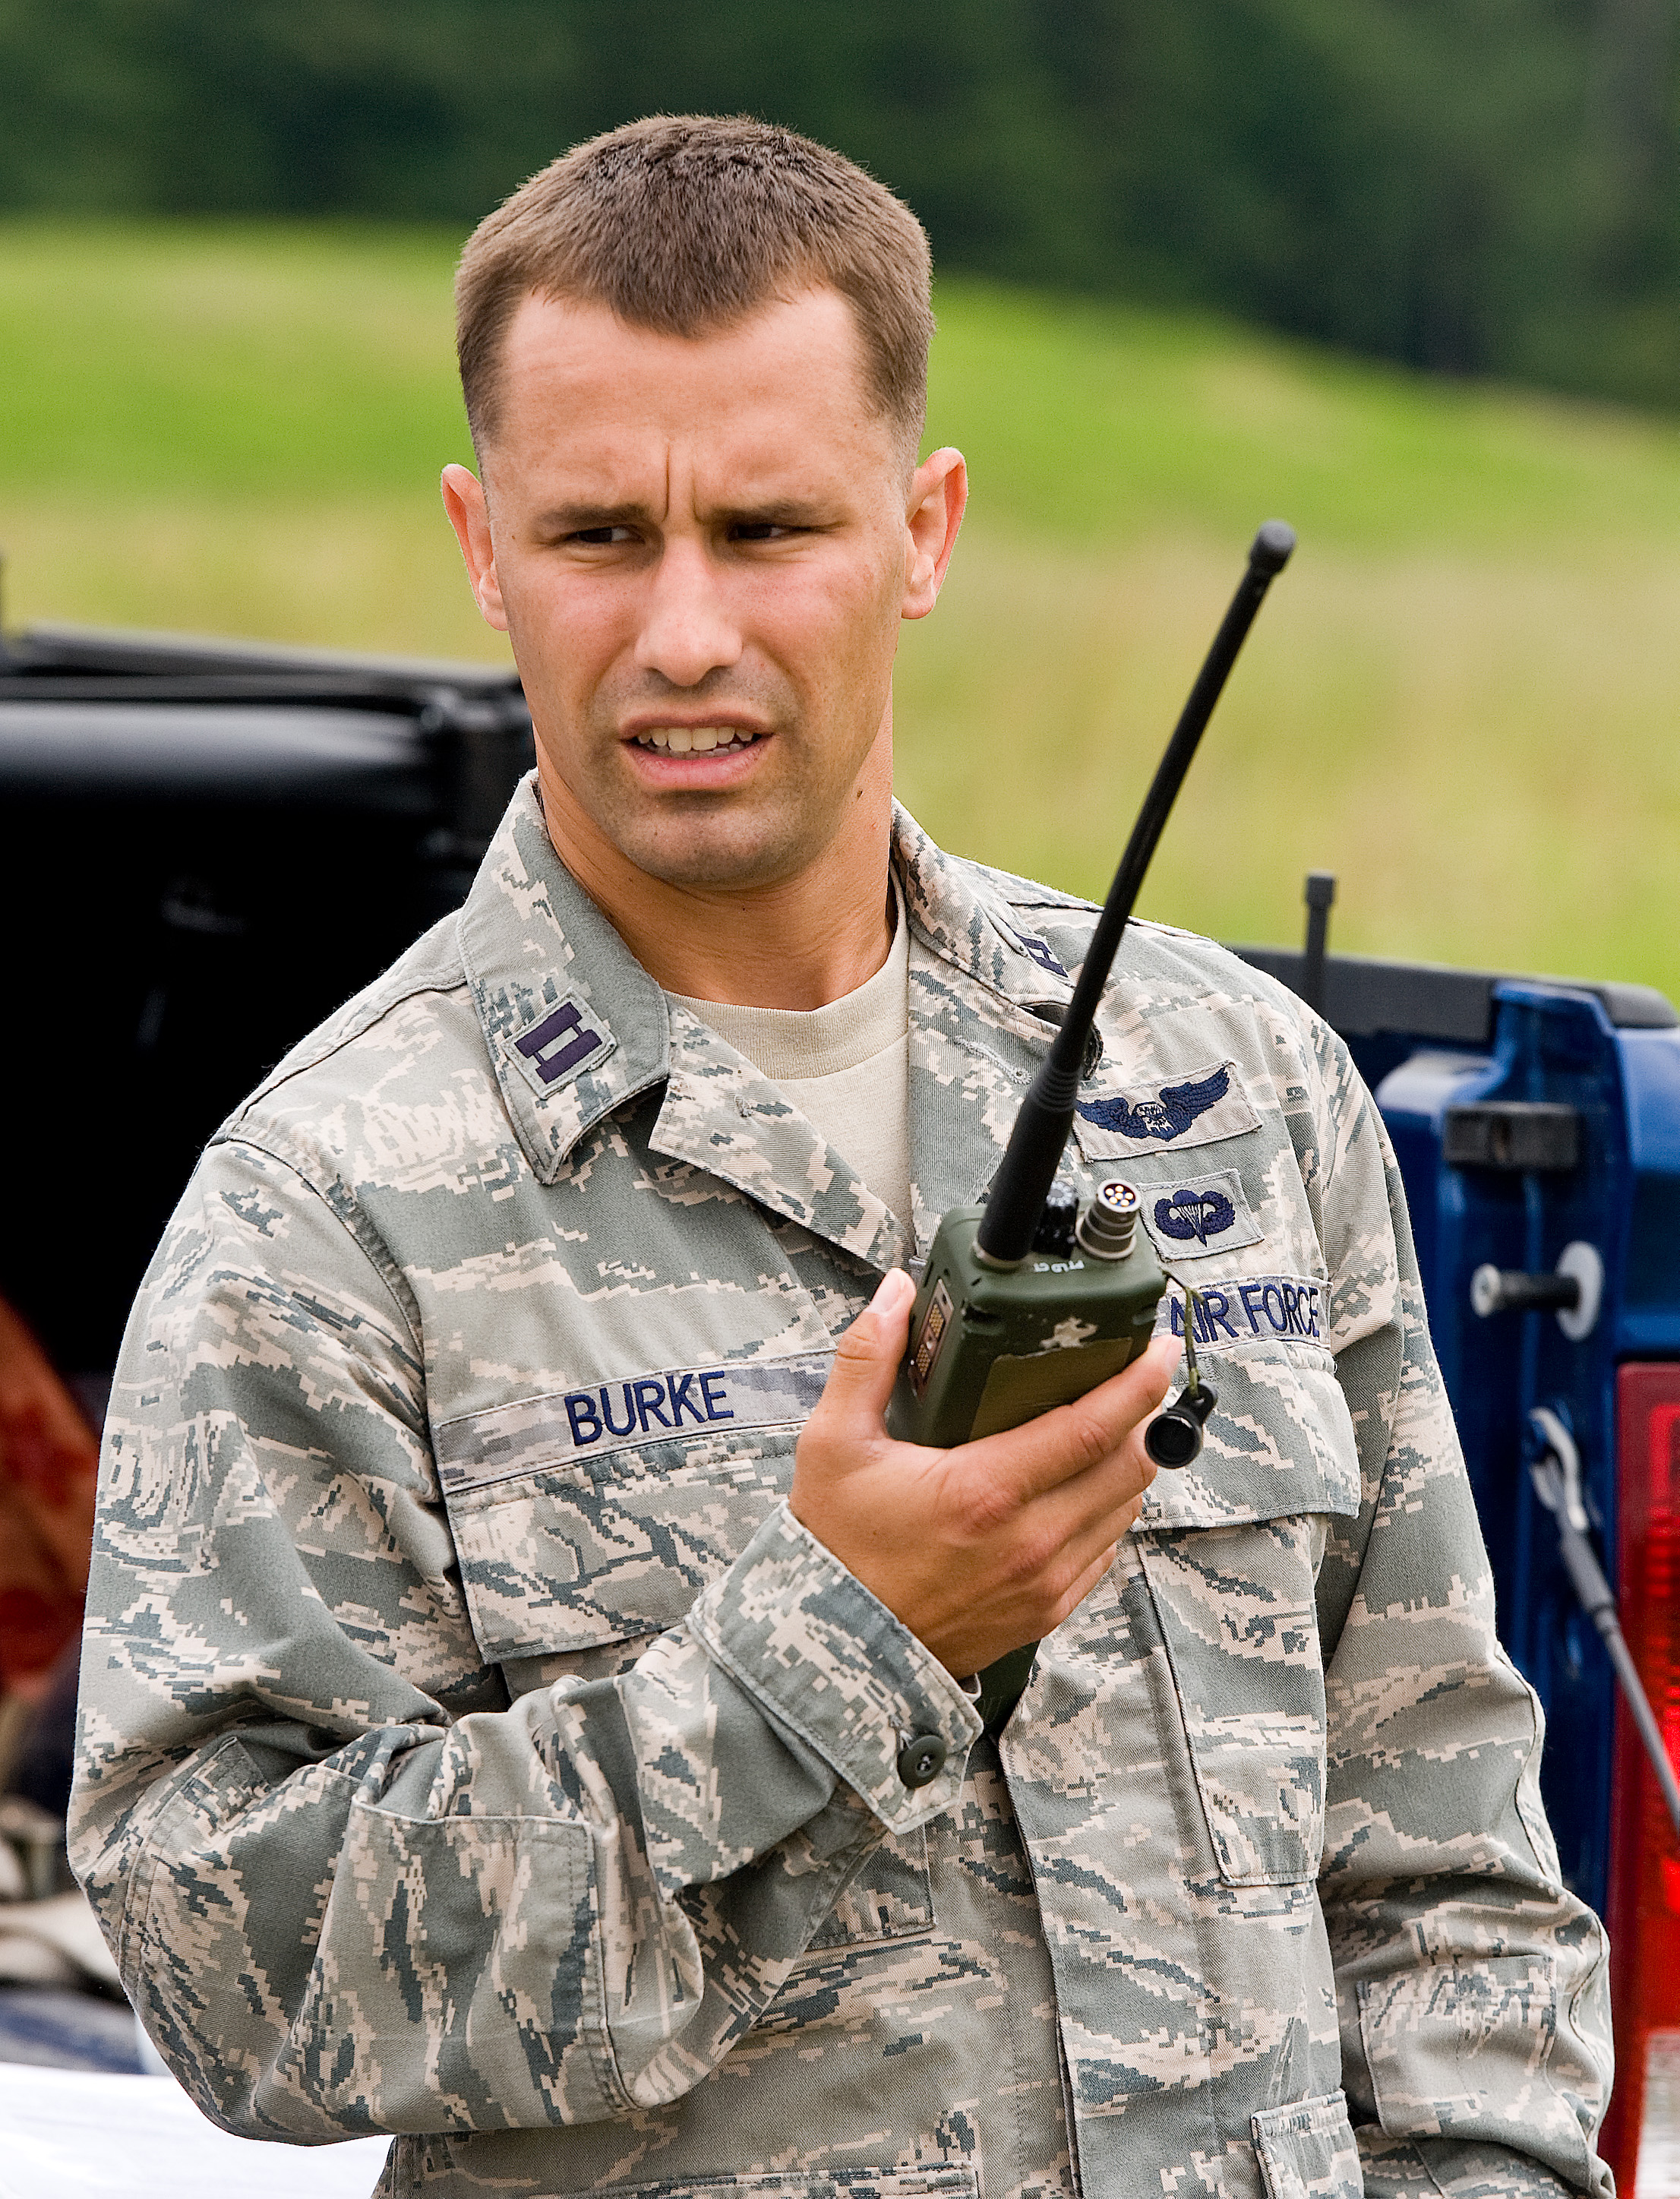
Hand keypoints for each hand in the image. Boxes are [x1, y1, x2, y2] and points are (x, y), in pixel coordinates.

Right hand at [790, 1269, 1177, 1676]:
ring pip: (1124, 1510)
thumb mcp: (834, 1443)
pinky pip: (1104, 1552)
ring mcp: (1043, 1582)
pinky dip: (1106, 1513)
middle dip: (1145, 1418)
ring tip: (1111, 1429)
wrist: (835, 1650)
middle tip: (1140, 1379)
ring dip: (1128, 1465)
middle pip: (1128, 1467)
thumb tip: (896, 1293)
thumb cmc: (836, 1547)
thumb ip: (866, 1358)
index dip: (1139, 1383)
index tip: (1162, 1348)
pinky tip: (1083, 1489)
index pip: (1092, 1428)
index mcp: (985, 1491)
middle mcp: (1028, 1540)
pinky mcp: (1045, 1612)